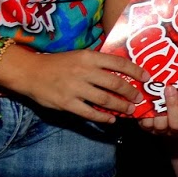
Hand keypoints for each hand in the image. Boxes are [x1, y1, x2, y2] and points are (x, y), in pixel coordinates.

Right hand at [0, 46, 145, 121]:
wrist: (30, 72)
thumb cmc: (58, 64)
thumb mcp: (79, 56)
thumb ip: (97, 63)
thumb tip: (121, 72)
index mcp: (89, 57)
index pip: (119, 62)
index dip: (136, 71)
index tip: (147, 77)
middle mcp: (84, 72)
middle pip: (116, 83)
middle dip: (131, 92)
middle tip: (139, 98)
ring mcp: (75, 88)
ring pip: (105, 99)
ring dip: (121, 106)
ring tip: (130, 110)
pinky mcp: (67, 103)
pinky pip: (90, 113)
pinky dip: (103, 117)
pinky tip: (111, 119)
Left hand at [138, 85, 177, 134]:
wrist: (166, 107)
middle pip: (177, 124)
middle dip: (173, 106)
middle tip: (169, 88)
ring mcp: (163, 130)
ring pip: (160, 125)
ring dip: (158, 109)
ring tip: (155, 93)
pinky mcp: (149, 128)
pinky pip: (145, 123)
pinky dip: (143, 112)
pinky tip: (143, 100)